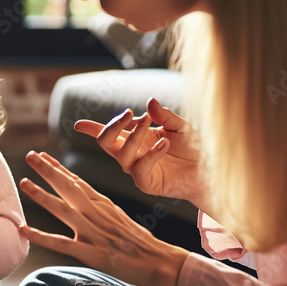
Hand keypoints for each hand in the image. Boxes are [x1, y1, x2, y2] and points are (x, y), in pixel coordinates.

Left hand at [19, 151, 189, 285]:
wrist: (160, 262)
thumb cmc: (142, 244)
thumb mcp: (121, 219)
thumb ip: (102, 211)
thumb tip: (88, 204)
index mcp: (105, 205)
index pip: (78, 181)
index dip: (59, 168)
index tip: (44, 155)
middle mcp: (97, 214)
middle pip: (69, 187)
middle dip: (48, 170)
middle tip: (30, 155)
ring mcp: (93, 233)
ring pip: (62, 209)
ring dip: (41, 195)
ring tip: (24, 182)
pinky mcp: (91, 253)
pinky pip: (60, 243)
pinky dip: (40, 236)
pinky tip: (22, 229)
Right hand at [75, 98, 208, 210]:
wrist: (208, 170)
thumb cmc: (193, 147)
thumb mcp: (180, 125)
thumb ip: (164, 115)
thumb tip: (149, 102)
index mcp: (135, 138)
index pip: (108, 133)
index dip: (92, 129)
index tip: (78, 125)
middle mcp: (131, 154)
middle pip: (106, 142)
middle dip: (112, 126)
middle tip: (130, 113)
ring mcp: (137, 169)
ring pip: (121, 154)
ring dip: (134, 136)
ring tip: (150, 123)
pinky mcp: (146, 183)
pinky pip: (140, 169)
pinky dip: (150, 154)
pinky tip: (164, 143)